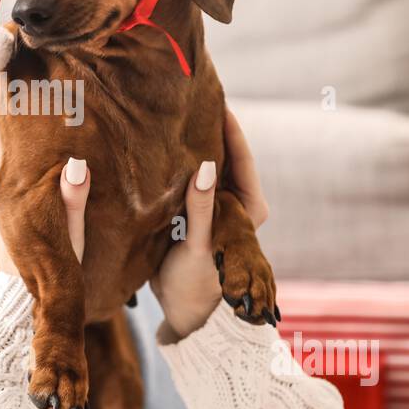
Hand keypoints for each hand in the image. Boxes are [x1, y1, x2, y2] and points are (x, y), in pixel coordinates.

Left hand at [0, 76, 89, 276]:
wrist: (20, 297)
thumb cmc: (53, 266)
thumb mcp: (70, 235)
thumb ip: (72, 200)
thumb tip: (77, 166)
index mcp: (3, 185)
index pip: (0, 125)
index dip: (4, 91)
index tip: (11, 61)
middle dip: (1, 94)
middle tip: (16, 66)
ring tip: (10, 90)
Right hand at [151, 106, 268, 340]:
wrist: (184, 314)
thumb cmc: (198, 285)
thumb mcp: (199, 246)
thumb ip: (202, 208)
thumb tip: (207, 166)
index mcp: (250, 206)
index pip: (240, 155)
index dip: (227, 125)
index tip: (213, 96)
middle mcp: (237, 202)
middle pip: (223, 155)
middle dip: (205, 127)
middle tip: (187, 94)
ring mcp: (218, 205)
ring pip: (205, 164)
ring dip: (190, 142)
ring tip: (170, 112)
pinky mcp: (200, 211)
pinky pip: (189, 176)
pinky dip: (178, 160)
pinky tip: (158, 144)